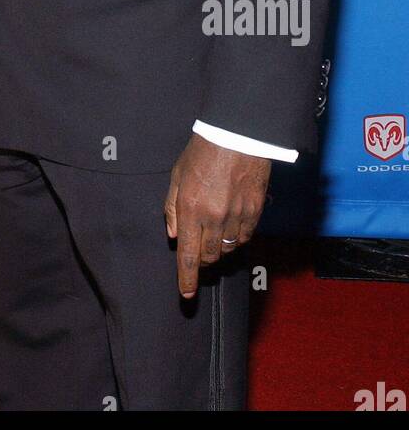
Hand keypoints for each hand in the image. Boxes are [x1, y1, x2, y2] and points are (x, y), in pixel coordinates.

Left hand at [164, 133, 269, 297]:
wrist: (238, 135)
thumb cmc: (203, 151)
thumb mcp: (178, 175)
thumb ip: (173, 208)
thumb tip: (175, 236)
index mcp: (191, 208)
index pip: (188, 256)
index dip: (187, 279)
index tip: (186, 295)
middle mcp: (214, 217)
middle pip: (209, 256)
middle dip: (202, 260)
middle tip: (198, 252)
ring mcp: (237, 216)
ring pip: (227, 249)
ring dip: (218, 249)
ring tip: (214, 233)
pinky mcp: (255, 212)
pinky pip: (245, 238)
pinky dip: (236, 239)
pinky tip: (231, 228)